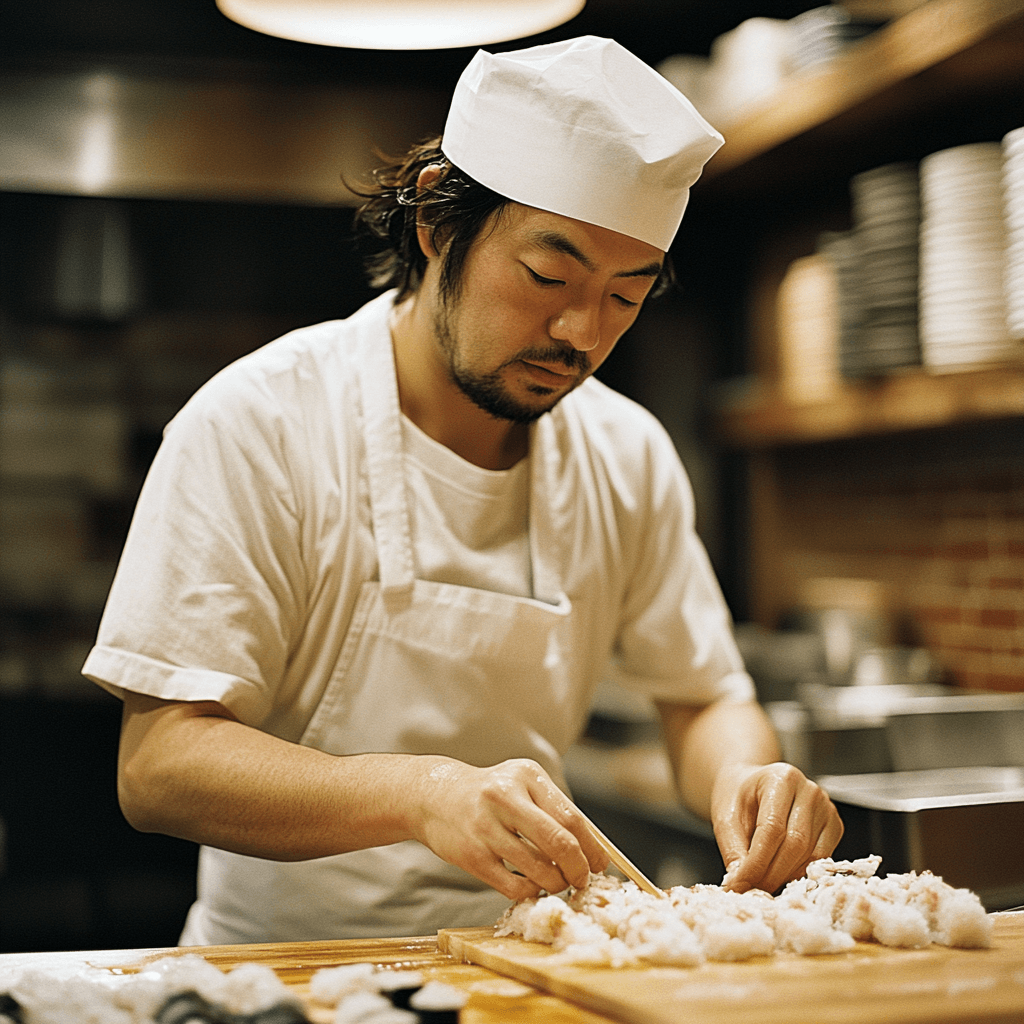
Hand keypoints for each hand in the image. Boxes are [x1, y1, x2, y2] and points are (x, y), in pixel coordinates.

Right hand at [408, 757, 608, 901]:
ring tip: (557, 882)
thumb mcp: (522, 785)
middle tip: (582, 880)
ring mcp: (486, 828)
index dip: (593, 849)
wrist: (434, 796)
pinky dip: (531, 891)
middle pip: (560, 844)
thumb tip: (594, 850)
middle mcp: (505, 797)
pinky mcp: (471, 856)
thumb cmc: (489, 794)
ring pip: (540, 870)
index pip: (572, 818)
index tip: (600, 866)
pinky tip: (531, 885)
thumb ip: (554, 809)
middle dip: (579, 870)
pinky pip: (515, 886)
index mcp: (526, 776)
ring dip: (557, 883)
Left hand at [711, 762, 843, 894]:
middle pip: (795, 843)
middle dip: (771, 874)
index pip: (772, 828)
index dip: (757, 862)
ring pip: (811, 855)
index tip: (740, 883)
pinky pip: (821, 858)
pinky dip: (799, 873)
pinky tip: (780, 875)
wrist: (752, 786)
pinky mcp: (834, 826)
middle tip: (750, 890)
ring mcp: (826, 807)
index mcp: (781, 778)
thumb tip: (740, 883)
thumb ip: (732, 849)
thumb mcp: (725, 817)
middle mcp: (809, 790)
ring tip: (761, 884)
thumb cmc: (739, 798)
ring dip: (785, 877)